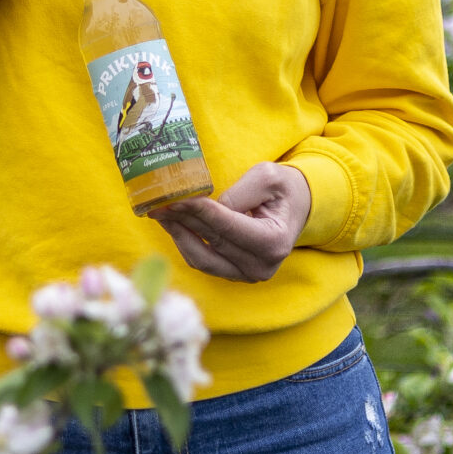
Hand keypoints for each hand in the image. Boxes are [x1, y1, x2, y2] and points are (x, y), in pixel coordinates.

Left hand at [149, 162, 310, 282]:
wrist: (296, 208)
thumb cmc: (283, 189)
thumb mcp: (267, 177)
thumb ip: (240, 192)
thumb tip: (208, 207)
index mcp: (273, 241)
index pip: (227, 226)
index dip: (198, 212)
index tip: (173, 199)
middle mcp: (261, 266)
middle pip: (211, 241)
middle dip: (182, 220)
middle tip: (156, 202)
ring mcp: (247, 275)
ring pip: (201, 258)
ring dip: (178, 235)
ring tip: (159, 213)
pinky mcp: (234, 274)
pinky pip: (203, 261)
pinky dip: (186, 243)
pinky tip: (174, 224)